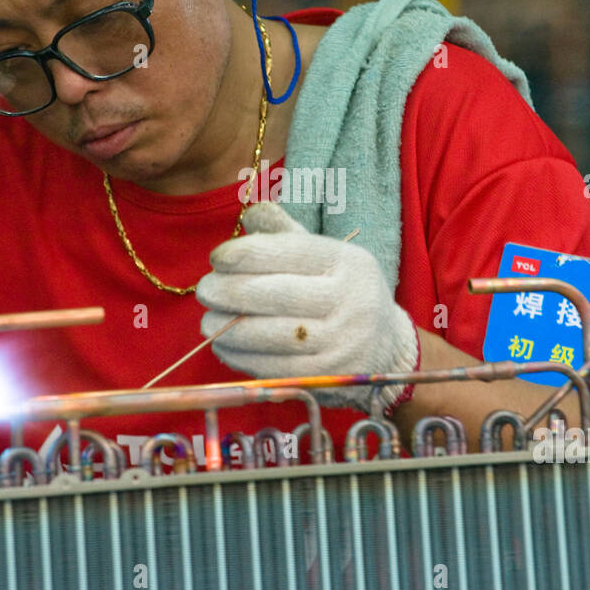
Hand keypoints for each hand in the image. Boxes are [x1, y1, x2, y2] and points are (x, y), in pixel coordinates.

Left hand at [196, 201, 418, 409]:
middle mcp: (351, 300)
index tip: (217, 258)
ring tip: (207, 321)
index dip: (248, 253)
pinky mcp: (330, 376)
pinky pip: (278, 368)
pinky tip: (224, 347)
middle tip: (205, 290)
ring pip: (276, 335)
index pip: (291, 252)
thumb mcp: (323, 255)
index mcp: (348, 262)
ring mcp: (343, 342)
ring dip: (232, 329)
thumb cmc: (341, 292)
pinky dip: (244, 358)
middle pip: (280, 294)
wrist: (384, 347)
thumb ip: (285, 234)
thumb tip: (249, 213)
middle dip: (233, 292)